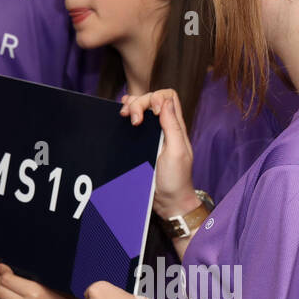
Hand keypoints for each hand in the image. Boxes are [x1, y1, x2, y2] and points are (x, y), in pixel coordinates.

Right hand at [120, 88, 198, 217]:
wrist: (168, 201)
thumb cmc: (176, 180)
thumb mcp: (177, 152)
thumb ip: (173, 126)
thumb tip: (164, 101)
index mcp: (176, 127)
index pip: (167, 97)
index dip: (155, 98)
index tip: (149, 114)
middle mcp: (165, 127)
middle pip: (152, 99)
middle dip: (139, 103)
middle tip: (132, 119)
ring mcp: (153, 134)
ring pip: (142, 109)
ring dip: (131, 106)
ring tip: (123, 114)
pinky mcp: (142, 143)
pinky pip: (135, 123)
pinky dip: (128, 115)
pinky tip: (121, 115)